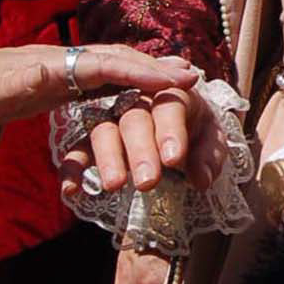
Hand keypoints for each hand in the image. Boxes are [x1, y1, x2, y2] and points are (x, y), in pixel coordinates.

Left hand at [0, 42, 196, 131]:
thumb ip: (31, 79)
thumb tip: (60, 69)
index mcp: (57, 62)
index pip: (110, 64)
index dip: (145, 72)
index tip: (179, 80)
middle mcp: (68, 60)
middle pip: (121, 61)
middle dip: (157, 70)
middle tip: (194, 79)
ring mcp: (66, 69)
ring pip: (117, 68)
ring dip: (149, 74)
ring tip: (182, 81)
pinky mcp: (63, 82)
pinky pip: (106, 81)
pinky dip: (131, 83)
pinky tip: (145, 92)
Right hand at [58, 77, 227, 202]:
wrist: (185, 124)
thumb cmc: (199, 130)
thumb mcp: (212, 140)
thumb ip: (208, 157)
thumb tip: (200, 180)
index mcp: (172, 93)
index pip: (168, 106)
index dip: (170, 132)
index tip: (173, 160)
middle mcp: (138, 101)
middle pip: (134, 118)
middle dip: (140, 150)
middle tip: (148, 182)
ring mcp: (113, 118)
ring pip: (104, 131)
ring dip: (108, 158)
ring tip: (115, 186)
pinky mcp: (94, 139)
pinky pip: (78, 150)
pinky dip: (72, 168)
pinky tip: (71, 191)